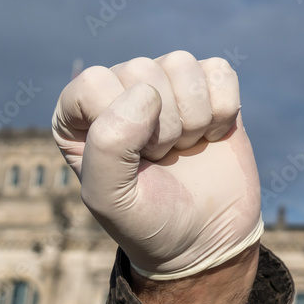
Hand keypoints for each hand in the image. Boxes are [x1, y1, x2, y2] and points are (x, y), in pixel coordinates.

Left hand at [51, 52, 262, 281]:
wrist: (206, 238)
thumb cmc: (149, 221)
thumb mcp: (110, 198)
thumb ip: (108, 146)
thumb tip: (147, 94)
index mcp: (79, 114)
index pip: (93, 82)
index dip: (121, 124)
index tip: (134, 161)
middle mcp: (121, 90)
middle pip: (142, 70)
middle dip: (162, 127)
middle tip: (161, 159)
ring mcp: (167, 85)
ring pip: (182, 64)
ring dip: (194, 117)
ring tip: (184, 147)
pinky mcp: (210, 89)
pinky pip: (220, 71)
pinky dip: (224, 109)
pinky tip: (212, 135)